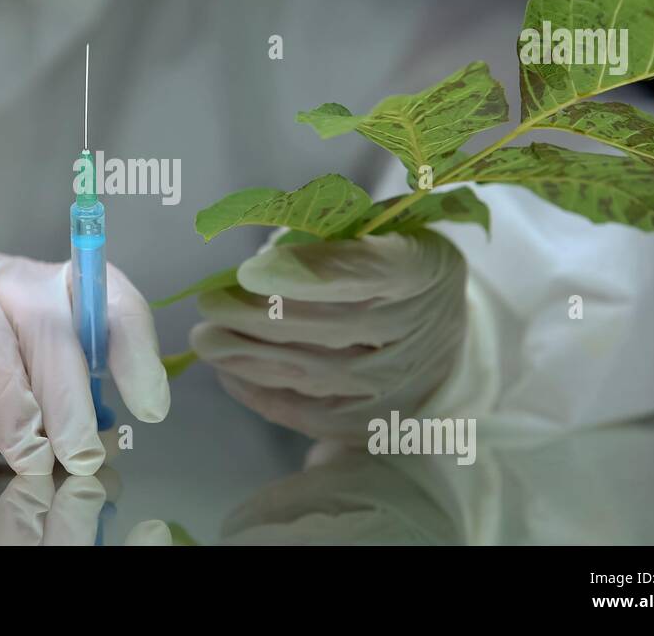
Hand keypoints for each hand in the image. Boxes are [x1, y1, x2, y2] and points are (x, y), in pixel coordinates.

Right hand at [0, 246, 168, 475]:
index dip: (132, 347)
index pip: (103, 295)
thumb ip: (59, 385)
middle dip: (70, 401)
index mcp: (45, 280)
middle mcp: (2, 275)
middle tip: (82, 457)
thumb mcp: (19, 350)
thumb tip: (104, 439)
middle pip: (48, 328)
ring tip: (32, 463)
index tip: (149, 404)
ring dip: (17, 414)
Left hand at [190, 230, 465, 438]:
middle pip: (328, 328)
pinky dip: (261, 393)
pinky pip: (308, 413)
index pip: (363, 272)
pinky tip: (229, 371)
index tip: (249, 272)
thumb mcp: (383, 232)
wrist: (446, 340)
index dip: (303, 274)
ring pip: (312, 374)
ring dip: (249, 357)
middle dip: (257, 317)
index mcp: (420, 270)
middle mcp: (415, 332)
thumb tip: (266, 255)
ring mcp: (396, 385)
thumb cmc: (397, 269)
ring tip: (207, 338)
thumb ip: (331, 235)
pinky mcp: (372, 422)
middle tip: (210, 304)